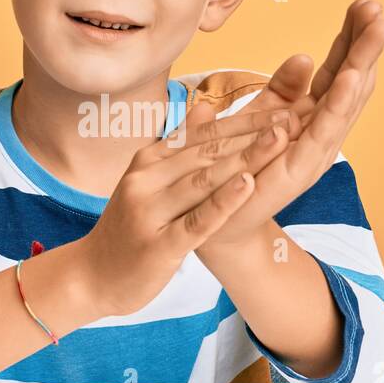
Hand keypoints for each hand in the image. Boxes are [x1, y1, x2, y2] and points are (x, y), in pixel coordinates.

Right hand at [75, 97, 295, 315]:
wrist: (91, 276)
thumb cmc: (127, 229)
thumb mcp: (149, 182)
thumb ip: (179, 146)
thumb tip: (208, 106)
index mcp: (147, 161)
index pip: (202, 136)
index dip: (243, 122)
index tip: (280, 110)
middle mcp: (146, 180)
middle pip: (207, 152)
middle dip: (252, 135)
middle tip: (292, 118)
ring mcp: (150, 212)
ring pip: (204, 180)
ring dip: (246, 158)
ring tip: (280, 139)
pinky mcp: (158, 245)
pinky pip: (197, 219)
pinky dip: (224, 201)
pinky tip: (249, 185)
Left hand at [196, 0, 383, 254]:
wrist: (217, 223)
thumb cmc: (235, 169)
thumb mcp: (257, 119)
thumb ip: (281, 90)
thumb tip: (303, 56)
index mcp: (310, 115)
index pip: (336, 68)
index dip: (350, 37)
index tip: (364, 3)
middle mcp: (321, 132)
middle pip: (350, 80)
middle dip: (366, 45)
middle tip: (381, 10)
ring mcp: (315, 150)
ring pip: (345, 101)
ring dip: (361, 65)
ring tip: (377, 32)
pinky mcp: (300, 167)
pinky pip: (323, 129)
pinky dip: (338, 102)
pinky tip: (350, 76)